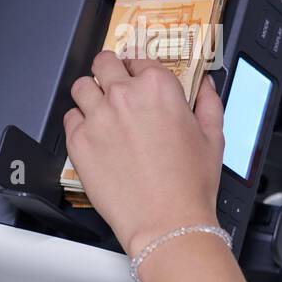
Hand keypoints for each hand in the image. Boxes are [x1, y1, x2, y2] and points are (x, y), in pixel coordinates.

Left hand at [63, 50, 223, 254]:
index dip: (139, 70)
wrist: (166, 222)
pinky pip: (69, 118)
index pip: (140, 60)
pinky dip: (79, 123)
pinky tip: (93, 135)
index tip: (139, 80)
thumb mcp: (212, 137)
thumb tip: (205, 85)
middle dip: (110, 71)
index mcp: (158, 87)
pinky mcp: (78, 141)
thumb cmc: (189, 185)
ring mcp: (98, 117)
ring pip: (82, 86)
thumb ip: (208, 102)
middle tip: (115, 84)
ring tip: (99, 108)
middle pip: (104, 63)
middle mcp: (124, 95)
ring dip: (91, 93)